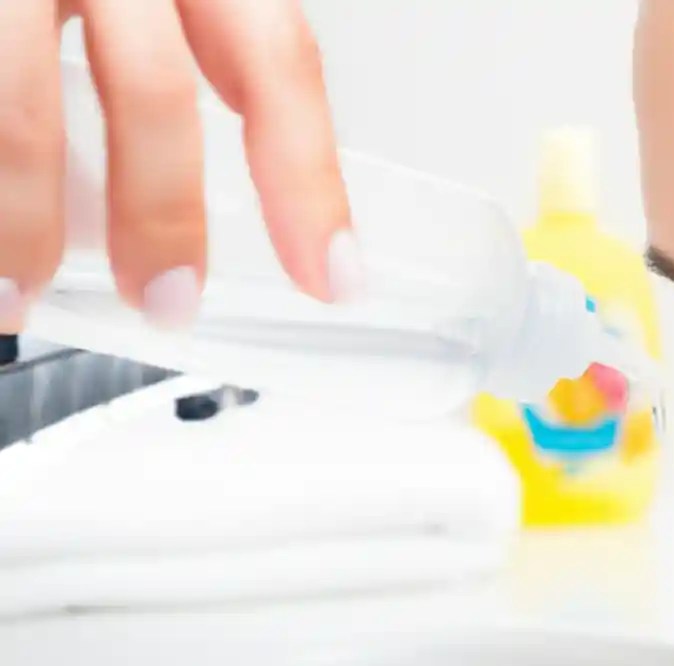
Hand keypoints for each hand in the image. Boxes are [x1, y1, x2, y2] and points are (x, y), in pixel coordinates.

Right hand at [0, 0, 361, 331]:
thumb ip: (170, 47)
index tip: (332, 275)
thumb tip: (169, 190)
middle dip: (161, 216)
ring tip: (15, 298)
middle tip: (168, 301)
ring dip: (20, 223)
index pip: (276, 59)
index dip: (309, 180)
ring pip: (18, 106)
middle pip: (152, 88)